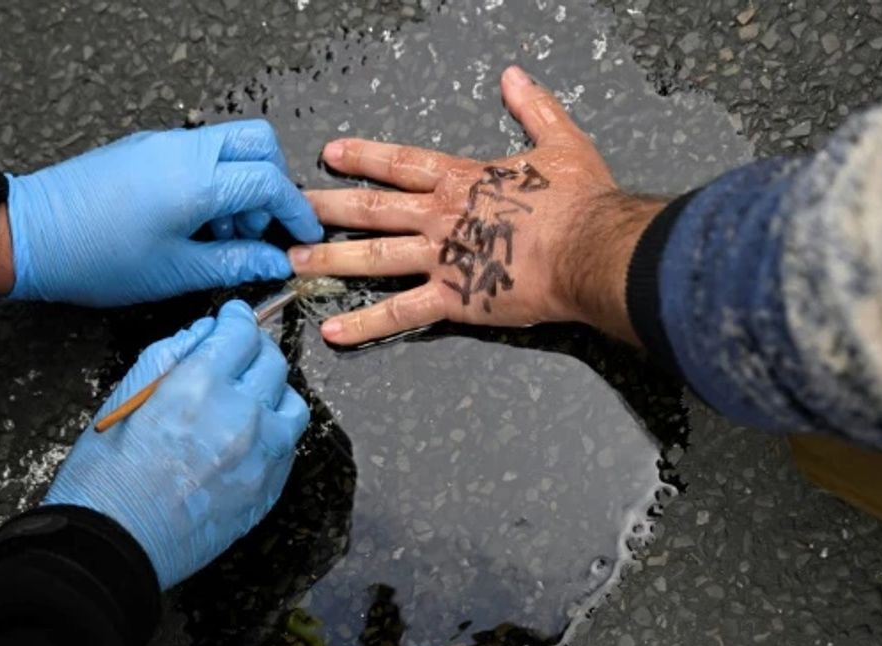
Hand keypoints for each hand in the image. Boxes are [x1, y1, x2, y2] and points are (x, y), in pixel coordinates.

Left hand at [6, 120, 322, 305]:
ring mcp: (163, 143)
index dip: (296, 212)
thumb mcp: (176, 272)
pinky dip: (214, 180)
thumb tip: (276, 263)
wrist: (27, 235)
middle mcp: (185, 150)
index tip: (305, 236)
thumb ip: (236, 263)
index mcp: (198, 180)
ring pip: (229, 145)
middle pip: (259, 142)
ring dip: (242, 184)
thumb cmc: (95, 258)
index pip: (271, 182)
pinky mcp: (144, 148)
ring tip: (223, 235)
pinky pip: (198, 152)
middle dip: (274, 183)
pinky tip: (195, 222)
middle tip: (263, 229)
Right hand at [42, 300, 308, 588]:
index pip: (241, 333)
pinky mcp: (268, 489)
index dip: (237, 319)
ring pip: (292, 404)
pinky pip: (288, 446)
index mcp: (200, 387)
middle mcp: (242, 417)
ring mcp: (262, 456)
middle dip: (255, 350)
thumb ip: (168, 357)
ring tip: (247, 397)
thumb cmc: (104, 478)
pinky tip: (248, 436)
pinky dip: (274, 432)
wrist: (112, 549)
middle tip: (237, 352)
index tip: (232, 317)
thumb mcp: (123, 401)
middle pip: (273, 363)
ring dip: (272, 393)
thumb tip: (202, 333)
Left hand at [288, 66, 666, 344]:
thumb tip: (514, 77)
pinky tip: (333, 331)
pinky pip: (400, 313)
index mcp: (462, 180)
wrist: (591, 249)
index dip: (363, 156)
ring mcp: (442, 258)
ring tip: (293, 260)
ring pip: (373, 257)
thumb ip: (533, 108)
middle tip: (290, 208)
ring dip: (330, 258)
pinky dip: (365, 324)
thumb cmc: (580, 202)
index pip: (400, 163)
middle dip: (327, 206)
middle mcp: (441, 217)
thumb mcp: (561, 142)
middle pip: (372, 208)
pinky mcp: (454, 300)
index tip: (329, 154)